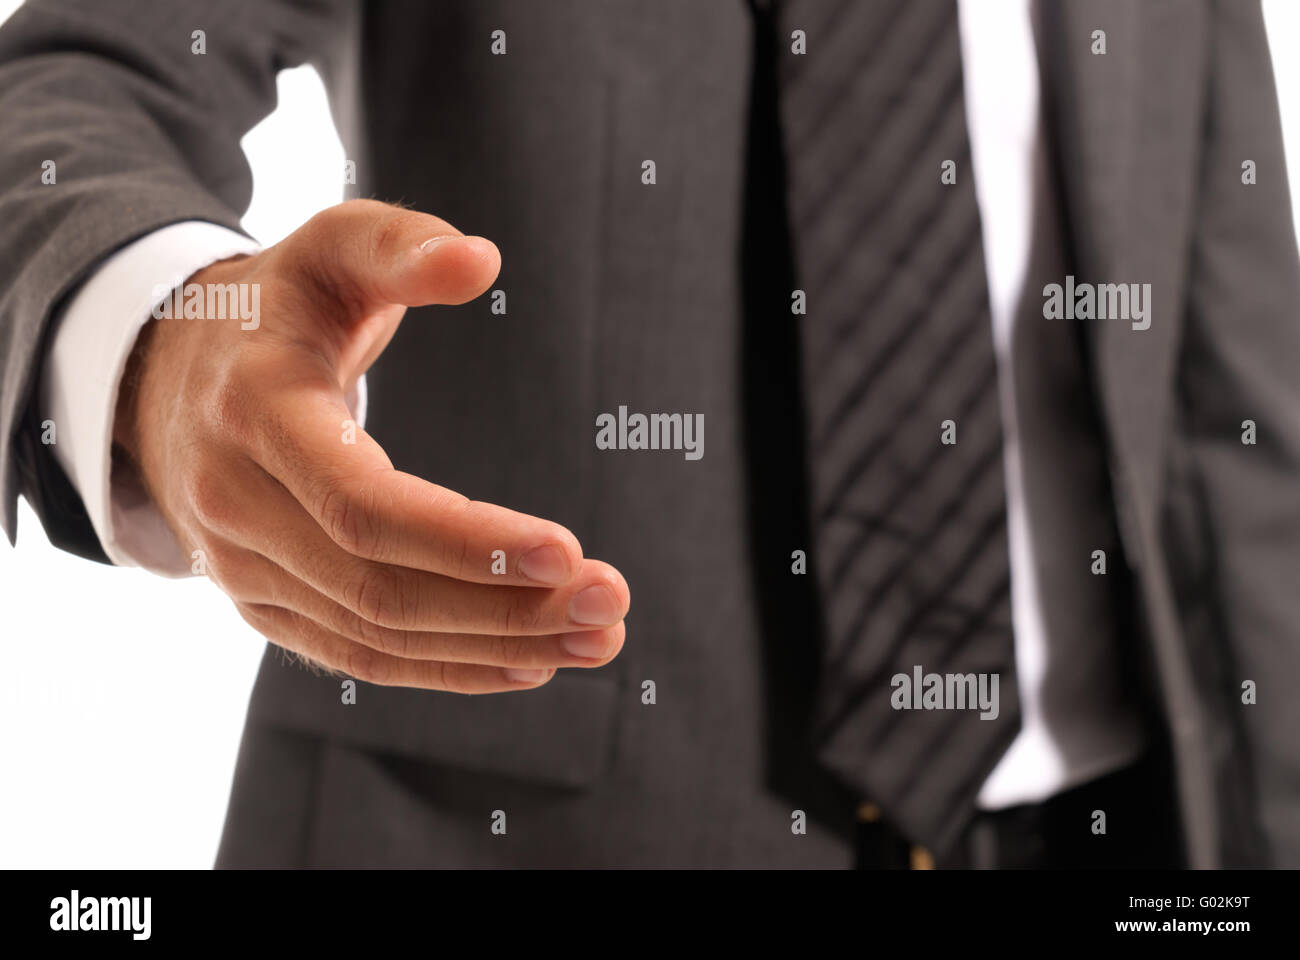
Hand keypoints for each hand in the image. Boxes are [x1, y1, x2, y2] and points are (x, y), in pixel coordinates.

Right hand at [113, 200, 628, 692]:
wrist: (168, 378)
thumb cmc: (277, 308)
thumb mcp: (329, 248)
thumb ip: (401, 245)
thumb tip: (480, 260)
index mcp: (255, 412)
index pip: (364, 505)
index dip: (465, 540)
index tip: (568, 551)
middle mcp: (235, 504)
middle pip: (380, 588)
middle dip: (507, 606)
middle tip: (613, 603)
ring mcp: (241, 567)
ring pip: (378, 635)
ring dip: (496, 645)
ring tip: (597, 637)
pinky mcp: (263, 605)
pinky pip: (359, 656)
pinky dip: (448, 667)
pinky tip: (529, 661)